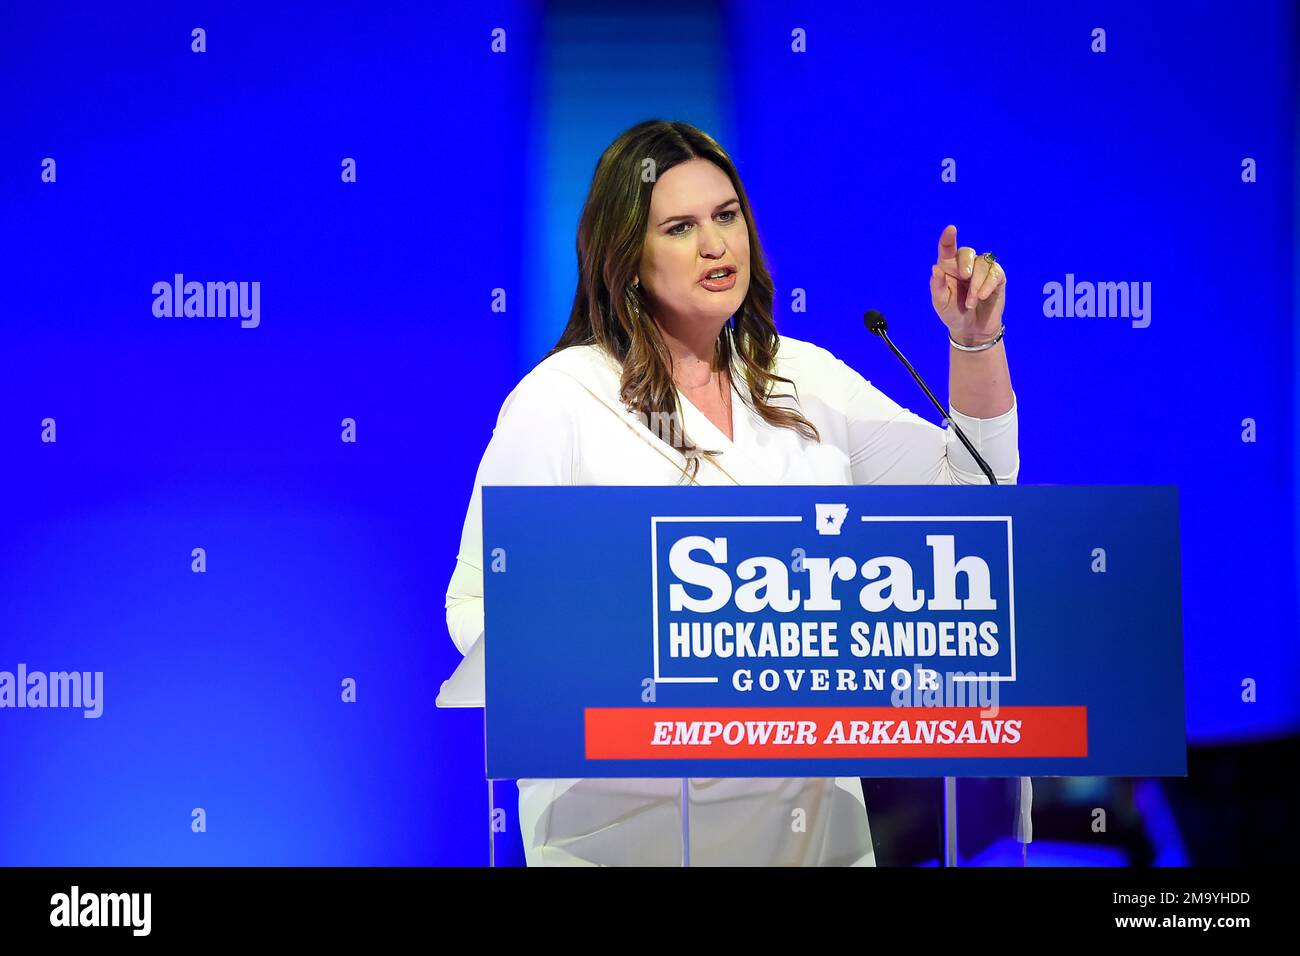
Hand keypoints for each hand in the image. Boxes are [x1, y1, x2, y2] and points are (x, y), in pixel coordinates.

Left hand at [929, 224, 1005, 344]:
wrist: (972, 329)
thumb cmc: (953, 313)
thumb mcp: (941, 303)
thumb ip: (937, 286)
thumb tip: (935, 268)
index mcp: (948, 267)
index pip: (947, 249)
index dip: (948, 238)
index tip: (951, 229)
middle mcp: (965, 265)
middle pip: (967, 252)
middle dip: (966, 264)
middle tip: (964, 277)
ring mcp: (982, 270)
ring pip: (983, 263)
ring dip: (976, 284)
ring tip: (972, 303)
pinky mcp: (997, 277)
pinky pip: (995, 272)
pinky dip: (988, 285)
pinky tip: (982, 296)